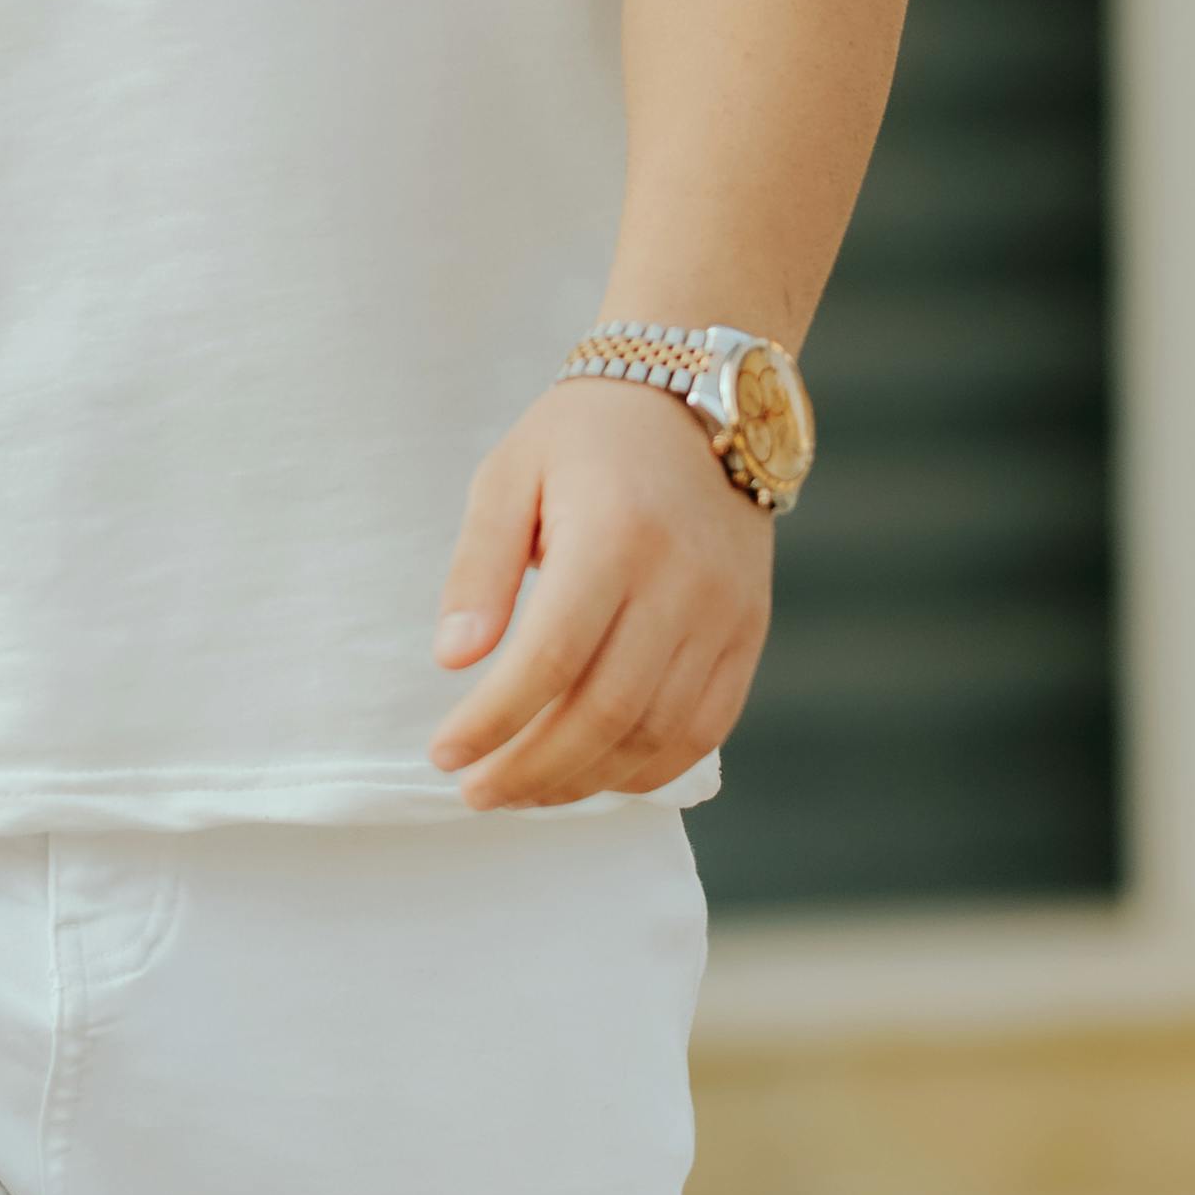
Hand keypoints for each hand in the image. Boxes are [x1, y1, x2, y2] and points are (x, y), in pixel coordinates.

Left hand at [428, 374, 773, 806]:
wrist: (698, 401)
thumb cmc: (585, 439)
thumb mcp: (508, 477)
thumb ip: (478, 569)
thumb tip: (454, 659)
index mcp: (615, 536)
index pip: (550, 659)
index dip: (494, 721)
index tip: (445, 754)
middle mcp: (681, 581)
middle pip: (605, 711)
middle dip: (533, 769)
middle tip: (477, 792)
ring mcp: (725, 613)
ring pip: (657, 732)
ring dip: (585, 780)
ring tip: (524, 792)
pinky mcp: (748, 631)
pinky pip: (706, 727)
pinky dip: (650, 769)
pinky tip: (597, 778)